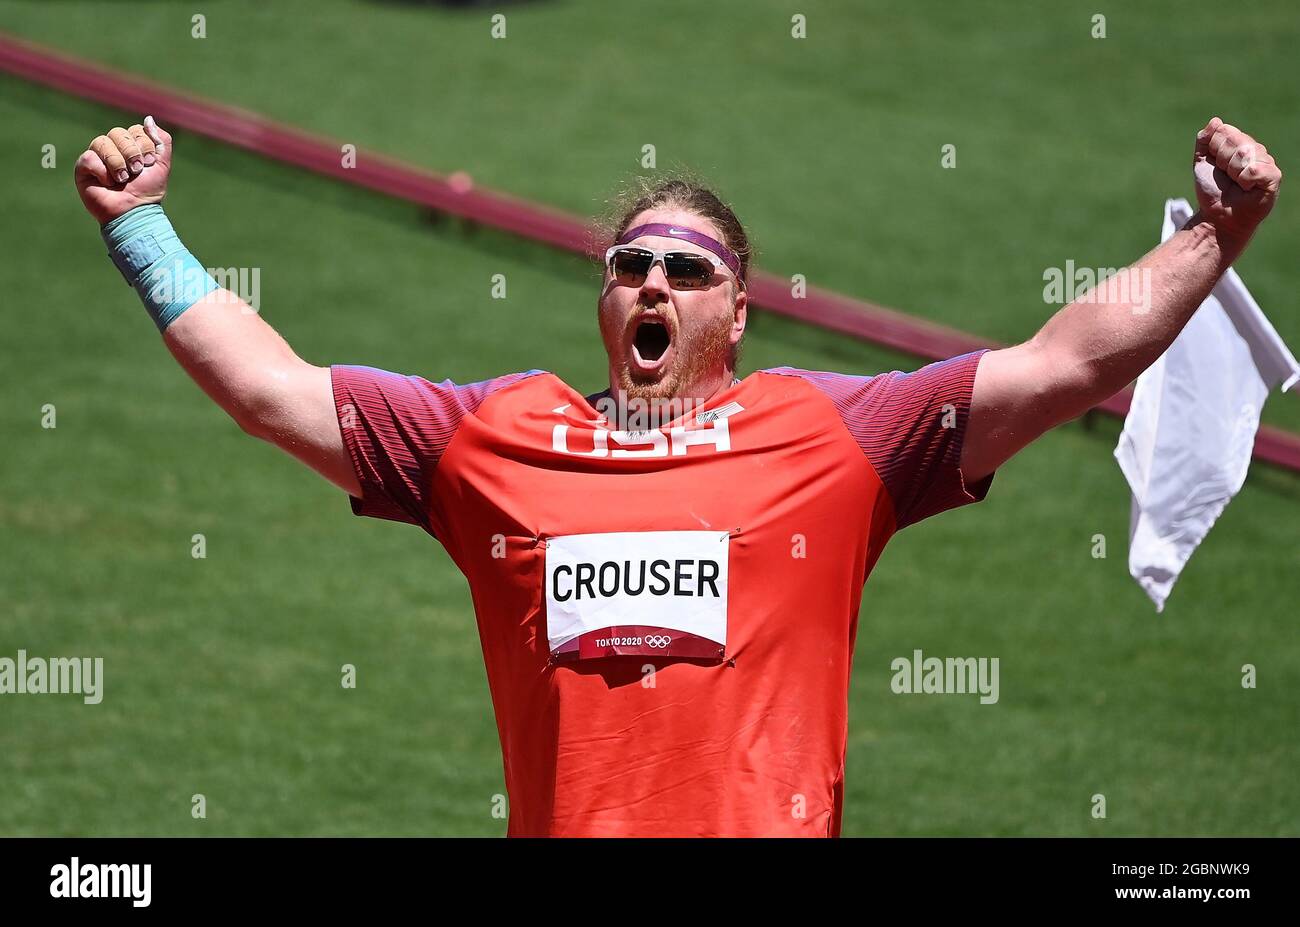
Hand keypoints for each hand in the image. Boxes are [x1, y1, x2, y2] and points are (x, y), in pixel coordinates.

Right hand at [74, 116, 172, 224]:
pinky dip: (102, 171)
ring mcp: (98, 156)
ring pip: (102, 142)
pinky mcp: (84, 167)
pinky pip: (89, 157)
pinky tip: (108, 183)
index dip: (144, 144)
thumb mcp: (162, 165)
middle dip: (131, 152)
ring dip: (117, 163)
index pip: (135, 130)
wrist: (134, 211)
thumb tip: (148, 119)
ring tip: (123, 179)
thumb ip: (161, 141)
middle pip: (118, 132)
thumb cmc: (148, 191)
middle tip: (136, 170)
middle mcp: (114, 148)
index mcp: (132, 146)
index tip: (149, 162)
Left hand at [1192, 117, 1281, 245]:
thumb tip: (1216, 121)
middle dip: (1223, 161)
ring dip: (1232, 172)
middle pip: (1236, 141)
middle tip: (1225, 176)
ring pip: (1246, 154)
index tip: (1216, 165)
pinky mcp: (1273, 177)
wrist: (1216, 215)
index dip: (1215, 149)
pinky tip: (1246, 188)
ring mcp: (1266, 162)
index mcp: (1240, 143)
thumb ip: (1205, 140)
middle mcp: (1256, 150)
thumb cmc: (1212, 190)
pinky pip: (1255, 169)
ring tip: (1235, 184)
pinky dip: (1244, 180)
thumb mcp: (1202, 162)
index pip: (1226, 131)